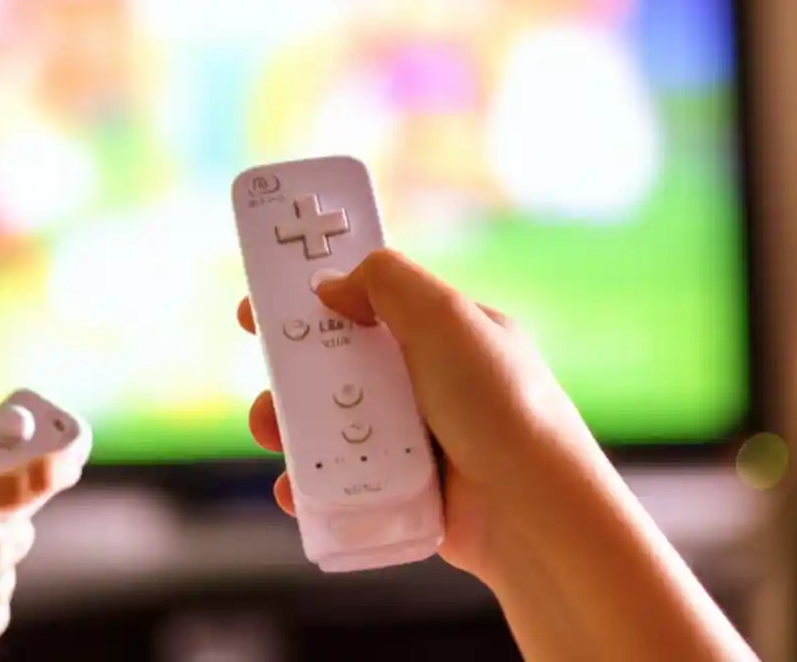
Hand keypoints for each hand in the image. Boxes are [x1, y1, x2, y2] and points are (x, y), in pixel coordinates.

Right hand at [237, 248, 602, 579]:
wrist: (535, 514)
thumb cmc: (504, 409)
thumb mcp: (448, 318)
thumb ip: (387, 282)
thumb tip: (333, 285)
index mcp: (445, 334)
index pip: (369, 302)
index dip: (314, 301)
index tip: (261, 306)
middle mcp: (429, 384)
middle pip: (338, 367)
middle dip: (292, 376)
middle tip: (267, 389)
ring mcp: (416, 439)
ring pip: (333, 426)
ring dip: (295, 431)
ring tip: (274, 438)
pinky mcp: (404, 490)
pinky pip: (344, 481)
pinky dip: (314, 485)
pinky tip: (297, 490)